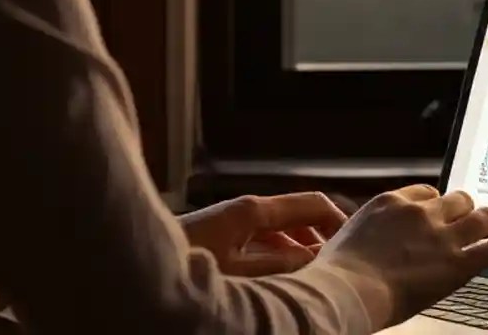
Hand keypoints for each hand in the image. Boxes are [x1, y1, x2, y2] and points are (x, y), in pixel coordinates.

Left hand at [181, 192, 347, 276]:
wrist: (126, 267)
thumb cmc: (180, 267)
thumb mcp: (240, 272)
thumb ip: (283, 267)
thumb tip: (321, 260)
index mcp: (252, 210)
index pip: (313, 204)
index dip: (341, 222)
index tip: (360, 244)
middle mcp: (245, 212)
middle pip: (299, 220)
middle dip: (323, 240)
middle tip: (344, 266)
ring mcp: (232, 226)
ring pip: (281, 236)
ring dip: (301, 254)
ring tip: (318, 279)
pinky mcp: (219, 241)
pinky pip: (262, 247)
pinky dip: (279, 261)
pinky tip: (283, 283)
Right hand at [312, 185, 487, 328]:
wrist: (347, 291)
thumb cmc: (338, 274)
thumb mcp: (348, 236)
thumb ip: (371, 231)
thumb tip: (374, 239)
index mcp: (392, 202)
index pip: (427, 193)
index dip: (438, 204)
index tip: (443, 212)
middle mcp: (421, 213)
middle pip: (459, 200)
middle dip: (468, 211)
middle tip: (476, 220)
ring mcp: (442, 236)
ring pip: (482, 217)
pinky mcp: (457, 262)